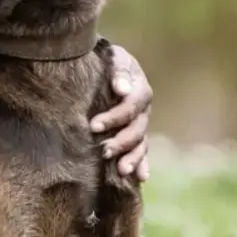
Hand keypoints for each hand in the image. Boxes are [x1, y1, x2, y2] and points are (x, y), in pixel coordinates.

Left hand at [91, 44, 152, 181]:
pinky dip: (142, 165)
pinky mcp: (134, 137)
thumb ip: (118, 71)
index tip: (93, 125)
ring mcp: (140, 125)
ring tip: (122, 171)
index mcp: (140, 90)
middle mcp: (143, 111)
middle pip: (137, 130)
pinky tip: (141, 178)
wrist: (104, 65)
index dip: (115, 117)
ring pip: (141, 145)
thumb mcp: (113, 58)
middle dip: (122, 142)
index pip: (131, 106)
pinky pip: (141, 152)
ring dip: (133, 158)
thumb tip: (121, 88)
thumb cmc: (106, 61)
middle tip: (104, 151)